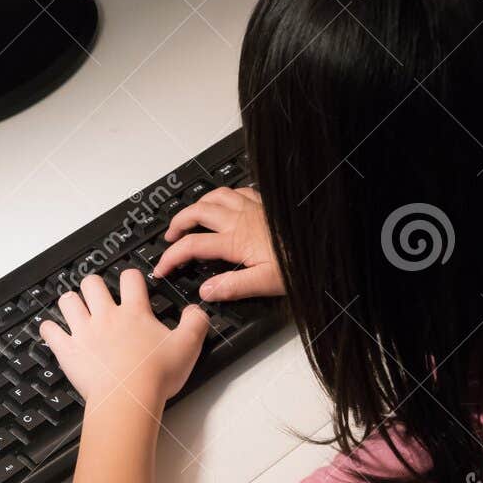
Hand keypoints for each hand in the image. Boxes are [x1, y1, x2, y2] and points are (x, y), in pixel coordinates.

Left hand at [39, 269, 209, 414]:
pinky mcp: (68, 350)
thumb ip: (195, 323)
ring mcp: (84, 332)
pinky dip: (49, 329)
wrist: (128, 399)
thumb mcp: (188, 347)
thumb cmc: (156, 376)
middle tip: (99, 296)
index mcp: (134, 313)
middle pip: (92, 284)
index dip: (131, 278)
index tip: (132, 285)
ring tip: (76, 308)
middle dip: (94, 286)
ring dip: (71, 302)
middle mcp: (106, 316)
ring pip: (68, 301)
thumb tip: (196, 310)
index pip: (130, 279)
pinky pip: (50, 331)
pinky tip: (53, 331)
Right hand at [154, 187, 285, 301]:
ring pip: (213, 196)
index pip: (191, 247)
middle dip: (177, 223)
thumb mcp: (264, 283)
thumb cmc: (298, 264)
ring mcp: (251, 208)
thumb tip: (206, 291)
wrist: (321, 247)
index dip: (171, 257)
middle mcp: (239, 220)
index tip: (162, 269)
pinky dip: (222, 195)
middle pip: (196, 213)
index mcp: (234, 241)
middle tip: (170, 237)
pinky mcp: (264, 204)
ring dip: (197, 204)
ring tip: (190, 215)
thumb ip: (232, 287)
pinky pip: (236, 191)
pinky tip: (224, 201)